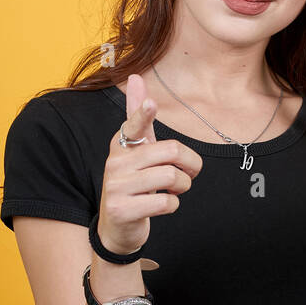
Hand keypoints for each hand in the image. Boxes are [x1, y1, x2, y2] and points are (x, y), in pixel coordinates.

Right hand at [96, 72, 202, 255]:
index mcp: (122, 144)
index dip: (142, 114)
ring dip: (183, 186)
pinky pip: (166, 202)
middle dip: (190, 164)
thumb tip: (135, 77)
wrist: (117, 227)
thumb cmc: (134, 183)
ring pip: (172, 177)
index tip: (151, 104)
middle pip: (171, 152)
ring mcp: (116, 187)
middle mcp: (115, 162)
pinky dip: (173, 204)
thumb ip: (139, 118)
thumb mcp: (137, 150)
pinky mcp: (122, 210)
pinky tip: (162, 205)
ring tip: (173, 190)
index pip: (133, 125)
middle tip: (190, 173)